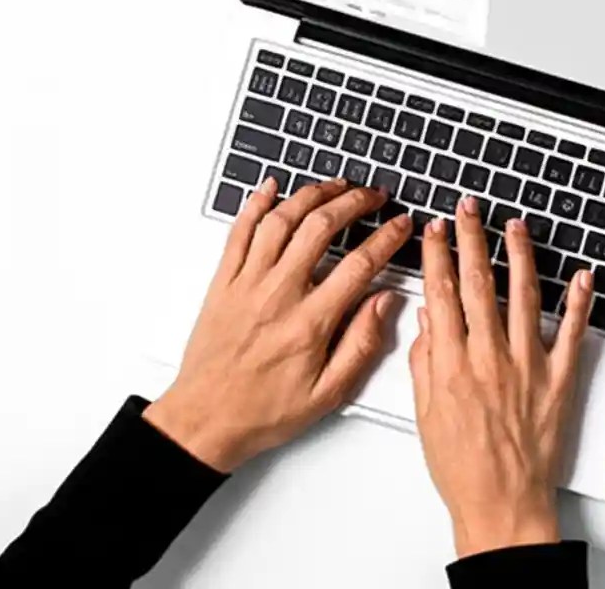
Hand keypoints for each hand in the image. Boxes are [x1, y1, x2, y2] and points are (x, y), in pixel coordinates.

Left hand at [144, 177, 412, 472]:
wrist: (204, 421)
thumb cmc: (263, 411)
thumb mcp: (329, 393)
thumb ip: (362, 344)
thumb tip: (385, 303)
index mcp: (310, 323)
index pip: (359, 264)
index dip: (386, 238)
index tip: (400, 225)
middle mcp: (277, 295)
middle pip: (320, 228)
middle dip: (353, 202)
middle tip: (373, 196)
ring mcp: (246, 285)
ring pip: (280, 220)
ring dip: (311, 195)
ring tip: (335, 184)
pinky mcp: (222, 284)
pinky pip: (238, 232)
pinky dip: (255, 204)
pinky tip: (271, 188)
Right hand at [411, 197, 593, 557]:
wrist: (503, 504)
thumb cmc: (463, 466)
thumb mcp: (427, 413)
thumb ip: (426, 361)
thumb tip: (429, 318)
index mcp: (452, 365)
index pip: (442, 294)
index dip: (438, 256)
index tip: (436, 229)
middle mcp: (490, 359)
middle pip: (479, 285)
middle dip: (472, 239)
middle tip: (470, 208)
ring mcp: (528, 366)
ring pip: (524, 297)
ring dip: (520, 256)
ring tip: (516, 226)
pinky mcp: (559, 379)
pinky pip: (572, 333)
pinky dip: (579, 302)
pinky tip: (582, 275)